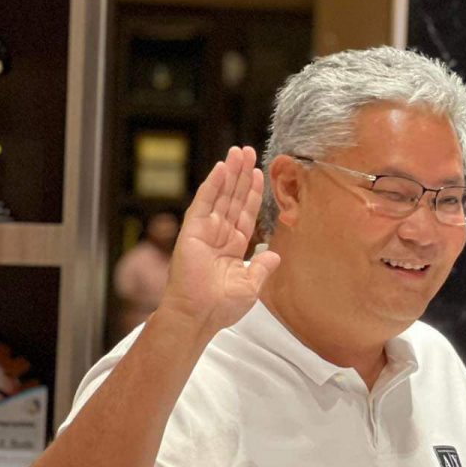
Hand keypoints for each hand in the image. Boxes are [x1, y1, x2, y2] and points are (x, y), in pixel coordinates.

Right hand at [157, 146, 279, 337]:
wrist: (200, 316)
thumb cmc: (221, 306)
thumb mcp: (251, 285)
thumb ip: (261, 266)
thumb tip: (273, 253)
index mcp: (233, 245)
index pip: (245, 211)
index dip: (253, 192)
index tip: (259, 172)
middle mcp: (219, 234)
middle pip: (234, 197)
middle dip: (242, 174)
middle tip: (247, 151)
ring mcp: (205, 231)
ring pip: (220, 195)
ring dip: (230, 173)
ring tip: (238, 152)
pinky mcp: (192, 231)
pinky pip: (204, 202)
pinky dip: (213, 185)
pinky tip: (222, 168)